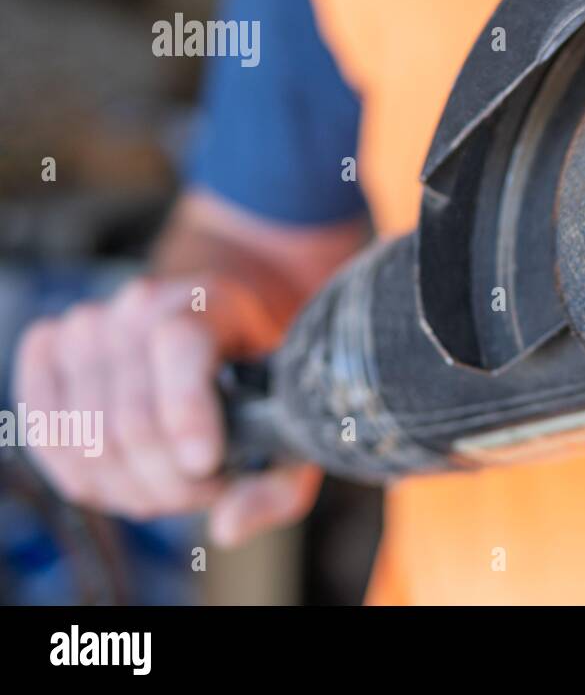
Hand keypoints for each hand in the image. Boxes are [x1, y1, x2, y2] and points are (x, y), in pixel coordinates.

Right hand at [13, 275, 319, 546]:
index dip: (185, 410)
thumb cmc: (261, 388)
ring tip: (167, 488)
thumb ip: (278, 486)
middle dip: (166, 479)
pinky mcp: (52, 346)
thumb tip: (227, 527)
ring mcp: (92, 323)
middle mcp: (144, 303)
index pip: (179, 341)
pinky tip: (119, 479)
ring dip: (126, 486)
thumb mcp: (293, 429)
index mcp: (215, 303)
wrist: (220, 330)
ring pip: (84, 431)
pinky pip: (43, 427)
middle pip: (130, 410)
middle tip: (201, 490)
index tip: (203, 463)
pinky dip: (77, 473)